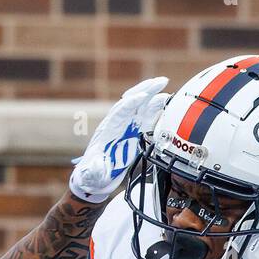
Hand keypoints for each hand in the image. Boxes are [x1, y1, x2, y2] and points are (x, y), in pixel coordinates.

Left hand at [68, 77, 169, 203]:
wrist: (96, 177)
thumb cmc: (93, 173)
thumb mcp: (92, 173)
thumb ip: (95, 169)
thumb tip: (97, 166)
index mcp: (108, 130)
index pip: (120, 111)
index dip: (131, 104)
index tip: (143, 97)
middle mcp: (118, 124)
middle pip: (132, 101)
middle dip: (145, 89)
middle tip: (161, 81)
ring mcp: (127, 126)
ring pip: (141, 105)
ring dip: (152, 94)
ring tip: (165, 84)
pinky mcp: (135, 132)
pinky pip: (147, 116)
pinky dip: (156, 108)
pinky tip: (165, 101)